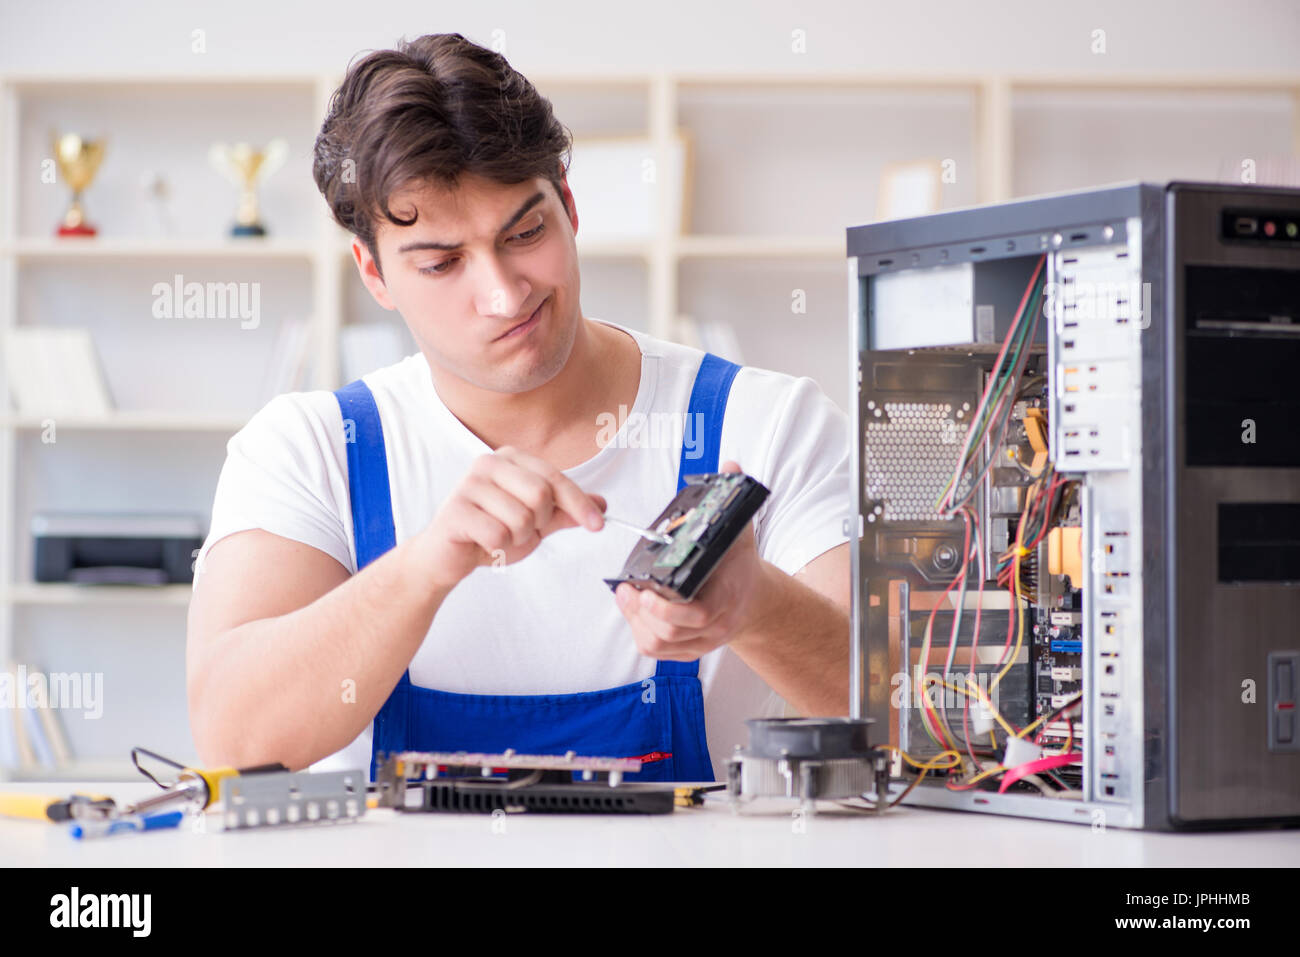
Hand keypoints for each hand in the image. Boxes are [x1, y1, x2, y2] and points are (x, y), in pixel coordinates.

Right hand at [417, 445, 606, 588]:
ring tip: (499, 536)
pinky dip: (498, 548)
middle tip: (521, 530)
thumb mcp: (536, 522)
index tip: (597, 524)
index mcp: (511, 459)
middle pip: (540, 495)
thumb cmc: (490, 532)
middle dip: (538, 523)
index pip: (556, 478)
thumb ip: (564, 511)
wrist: (449, 556)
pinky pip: (498, 535)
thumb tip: (601, 504)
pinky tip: (484, 543)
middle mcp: (488, 464)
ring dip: (517, 538)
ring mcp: (469, 484)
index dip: (579, 504)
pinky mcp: (455, 510)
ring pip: (520, 518)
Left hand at [614, 461, 769, 661]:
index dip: (666, 609)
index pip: (696, 616)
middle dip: (641, 613)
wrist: (754, 600)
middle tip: (626, 589)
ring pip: (659, 645)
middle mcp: (714, 626)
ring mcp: (701, 641)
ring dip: (636, 622)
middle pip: (671, 633)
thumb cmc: (740, 564)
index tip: (645, 590)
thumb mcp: (741, 530)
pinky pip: (658, 650)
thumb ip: (732, 501)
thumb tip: (729, 466)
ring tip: (626, 595)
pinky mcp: (688, 648)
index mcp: (726, 599)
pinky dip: (640, 631)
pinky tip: (633, 608)